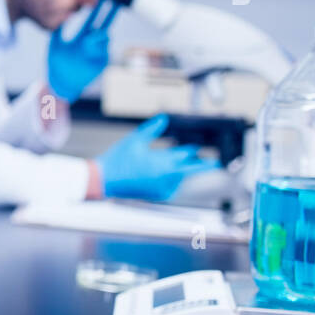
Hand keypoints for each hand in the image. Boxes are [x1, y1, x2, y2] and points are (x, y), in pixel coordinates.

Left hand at [47, 0, 117, 102]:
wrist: (61, 83)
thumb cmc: (57, 65)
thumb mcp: (54, 45)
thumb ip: (58, 31)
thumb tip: (61, 16)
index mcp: (81, 38)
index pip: (92, 20)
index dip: (95, 9)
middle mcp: (92, 43)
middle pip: (104, 24)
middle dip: (108, 13)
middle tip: (114, 0)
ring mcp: (97, 52)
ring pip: (104, 37)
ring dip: (98, 33)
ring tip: (89, 37)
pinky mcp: (101, 61)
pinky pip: (104, 50)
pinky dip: (99, 46)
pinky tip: (91, 45)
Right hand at [96, 114, 220, 200]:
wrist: (104, 180)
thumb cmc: (118, 160)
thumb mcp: (135, 139)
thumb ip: (153, 129)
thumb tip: (164, 118)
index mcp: (165, 163)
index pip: (188, 154)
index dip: (195, 148)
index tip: (199, 145)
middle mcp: (168, 178)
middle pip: (191, 169)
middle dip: (200, 163)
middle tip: (210, 160)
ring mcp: (164, 188)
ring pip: (181, 177)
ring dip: (182, 169)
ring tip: (183, 162)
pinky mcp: (158, 195)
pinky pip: (172, 186)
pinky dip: (173, 179)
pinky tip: (167, 173)